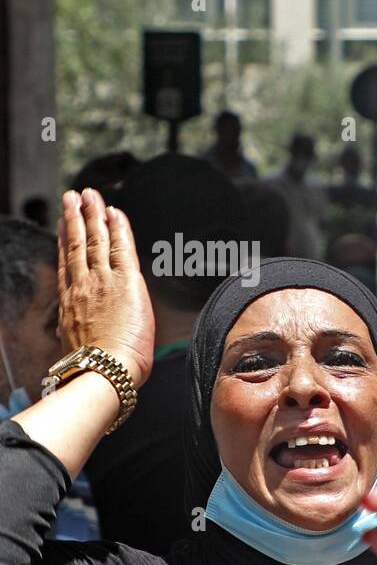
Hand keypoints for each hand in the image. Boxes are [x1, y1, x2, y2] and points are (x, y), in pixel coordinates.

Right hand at [56, 189, 153, 385]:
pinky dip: (118, 228)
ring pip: (95, 240)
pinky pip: (122, 247)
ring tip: (89, 195)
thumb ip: (75, 332)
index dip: (65, 243)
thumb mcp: (77, 346)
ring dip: (92, 214)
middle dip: (74, 219)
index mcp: (71, 303)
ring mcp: (102, 281)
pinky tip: (114, 213)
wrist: (105, 369)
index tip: (63, 228)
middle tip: (73, 197)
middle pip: (76, 245)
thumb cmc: (95, 368)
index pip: (68, 266)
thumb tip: (68, 334)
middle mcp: (82, 286)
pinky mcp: (126, 281)